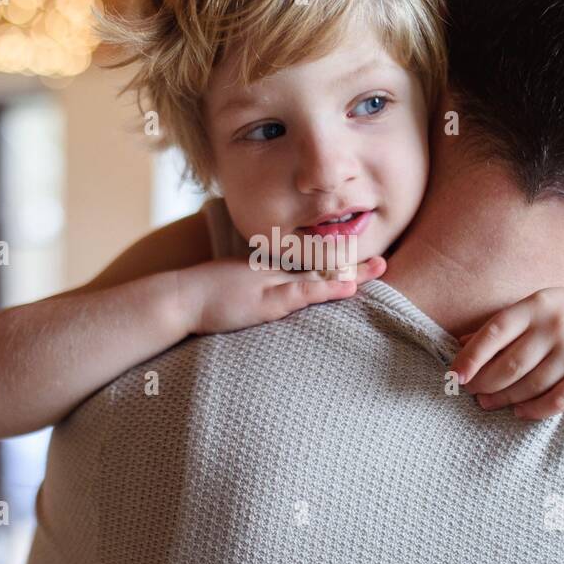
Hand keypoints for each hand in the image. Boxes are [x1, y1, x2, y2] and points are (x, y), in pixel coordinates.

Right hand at [178, 255, 386, 335]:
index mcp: (271, 272)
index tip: (366, 264)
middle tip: (385, 263)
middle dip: (354, 265)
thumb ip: (264, 293)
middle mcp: (275, 274)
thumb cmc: (207, 298)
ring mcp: (270, 285)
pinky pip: (301, 293)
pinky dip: (325, 290)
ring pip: (317, 276)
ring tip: (379, 269)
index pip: (312, 267)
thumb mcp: (240, 292)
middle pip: (322, 267)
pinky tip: (347, 289)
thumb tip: (288, 298)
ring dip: (349, 272)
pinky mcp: (265, 301)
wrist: (177, 299)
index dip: (340, 265)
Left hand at [448, 288, 563, 419]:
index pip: (495, 332)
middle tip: (472, 392)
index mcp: (538, 305)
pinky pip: (557, 400)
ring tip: (488, 403)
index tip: (455, 375)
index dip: (471, 356)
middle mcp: (558, 325)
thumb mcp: (537, 308)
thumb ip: (503, 325)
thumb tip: (461, 343)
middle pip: (511, 364)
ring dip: (505, 398)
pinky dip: (535, 409)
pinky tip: (519, 411)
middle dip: (485, 382)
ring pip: (531, 385)